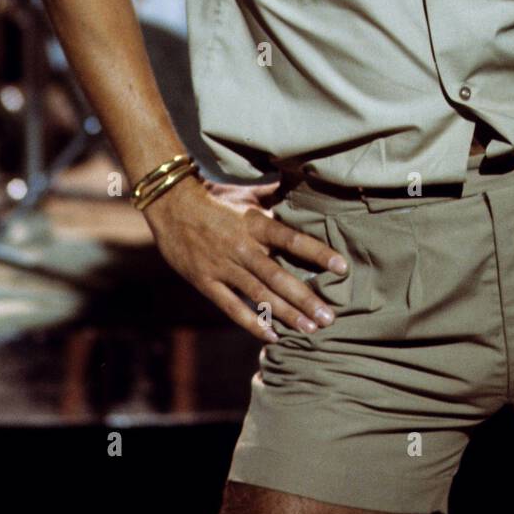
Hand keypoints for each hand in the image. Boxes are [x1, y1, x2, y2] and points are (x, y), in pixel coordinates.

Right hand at [141, 174, 348, 342]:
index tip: (341, 268)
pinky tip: (272, 336)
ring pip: (260, 294)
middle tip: (329, 317)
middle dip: (306, 298)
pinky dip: (252, 322)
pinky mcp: (206, 282)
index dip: (317, 253)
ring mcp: (223, 266)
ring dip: (286, 313)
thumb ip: (275, 198)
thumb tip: (303, 178)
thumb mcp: (247, 197)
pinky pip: (232, 307)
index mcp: (255, 224)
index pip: (292, 239)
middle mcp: (242, 247)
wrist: (171, 206)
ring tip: (310, 329)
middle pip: (279, 275)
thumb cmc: (216, 201)